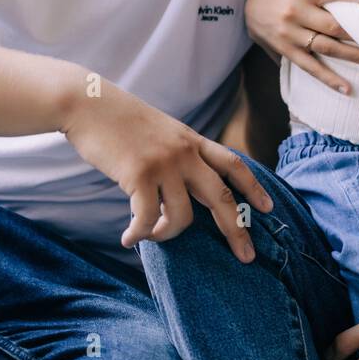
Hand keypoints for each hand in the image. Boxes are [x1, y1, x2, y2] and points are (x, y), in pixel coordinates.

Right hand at [59, 77, 271, 260]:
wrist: (88, 103)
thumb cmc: (119, 119)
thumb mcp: (160, 130)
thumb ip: (178, 154)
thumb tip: (183, 188)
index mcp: (193, 140)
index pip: (234, 164)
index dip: (254, 188)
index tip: (270, 208)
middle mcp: (185, 152)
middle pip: (221, 197)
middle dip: (237, 229)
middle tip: (247, 256)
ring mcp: (164, 163)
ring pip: (183, 216)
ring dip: (167, 234)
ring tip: (150, 235)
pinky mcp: (138, 175)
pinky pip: (148, 218)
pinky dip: (139, 234)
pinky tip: (129, 238)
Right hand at [244, 0, 358, 90]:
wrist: (251, 10)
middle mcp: (295, 12)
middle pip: (331, 25)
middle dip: (358, 34)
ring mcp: (291, 35)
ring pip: (326, 48)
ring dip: (353, 56)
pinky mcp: (288, 52)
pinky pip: (311, 68)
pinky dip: (329, 79)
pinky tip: (348, 88)